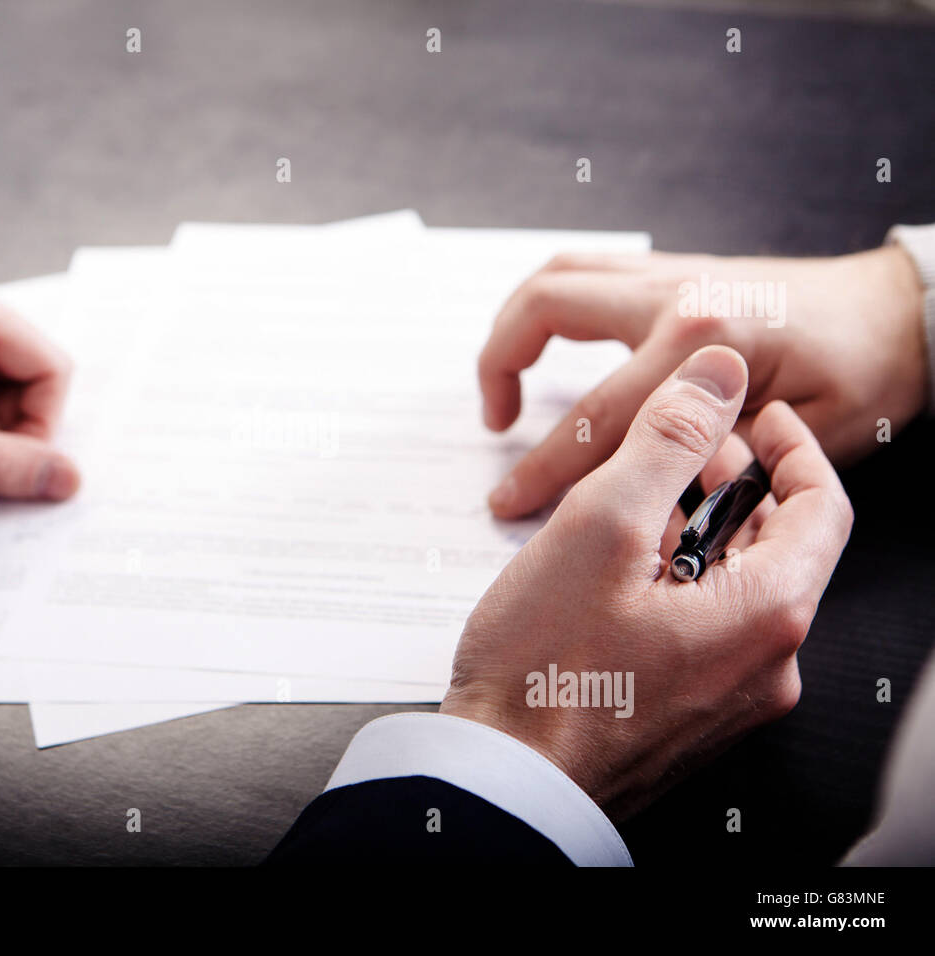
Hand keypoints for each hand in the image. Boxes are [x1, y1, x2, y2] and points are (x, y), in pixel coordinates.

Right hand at [441, 346, 852, 820]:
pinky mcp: (687, 713)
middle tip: (673, 447)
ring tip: (625, 504)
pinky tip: (611, 570)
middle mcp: (766, 665)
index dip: (788, 446)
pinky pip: (704, 630)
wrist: (503, 781)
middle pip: (775, 547)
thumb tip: (716, 372)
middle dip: (728, 485)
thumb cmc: (542, 670)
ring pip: (732, 587)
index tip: (751, 411)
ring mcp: (728, 697)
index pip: (820, 507)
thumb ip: (666, 439)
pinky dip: (672, 584)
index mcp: (766, 615)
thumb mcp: (602, 528)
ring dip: (692, 534)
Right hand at [479, 245, 924, 517]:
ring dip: (513, 323)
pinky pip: (586, 271)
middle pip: (545, 309)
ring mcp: (672, 273)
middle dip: (499, 365)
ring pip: (557, 274)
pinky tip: (548, 348)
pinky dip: (547, 306)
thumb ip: (717, 461)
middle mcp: (677, 293)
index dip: (544, 466)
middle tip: (496, 423)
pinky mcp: (675, 271)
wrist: (902, 313)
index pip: (598, 415)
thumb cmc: (865, 380)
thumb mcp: (801, 441)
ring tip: (506, 382)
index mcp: (705, 341)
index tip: (509, 501)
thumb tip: (646, 487)